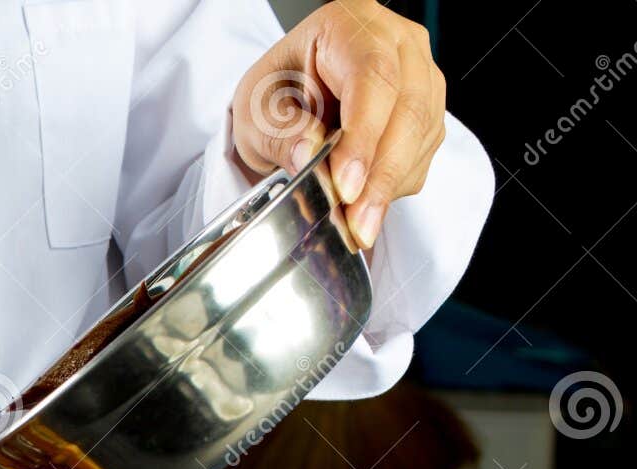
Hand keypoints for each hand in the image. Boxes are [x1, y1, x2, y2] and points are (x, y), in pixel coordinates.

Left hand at [230, 0, 445, 247]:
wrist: (290, 97)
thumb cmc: (274, 93)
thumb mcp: (258, 111)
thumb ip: (282, 132)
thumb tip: (309, 157)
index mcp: (350, 27)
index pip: (371, 78)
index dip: (363, 136)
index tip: (346, 185)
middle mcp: (397, 45)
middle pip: (408, 109)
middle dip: (381, 175)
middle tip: (356, 223)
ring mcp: (420, 77)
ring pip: (422, 135)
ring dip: (389, 187)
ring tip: (356, 225)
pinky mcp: (426, 113)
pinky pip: (423, 155)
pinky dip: (394, 187)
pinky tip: (365, 204)